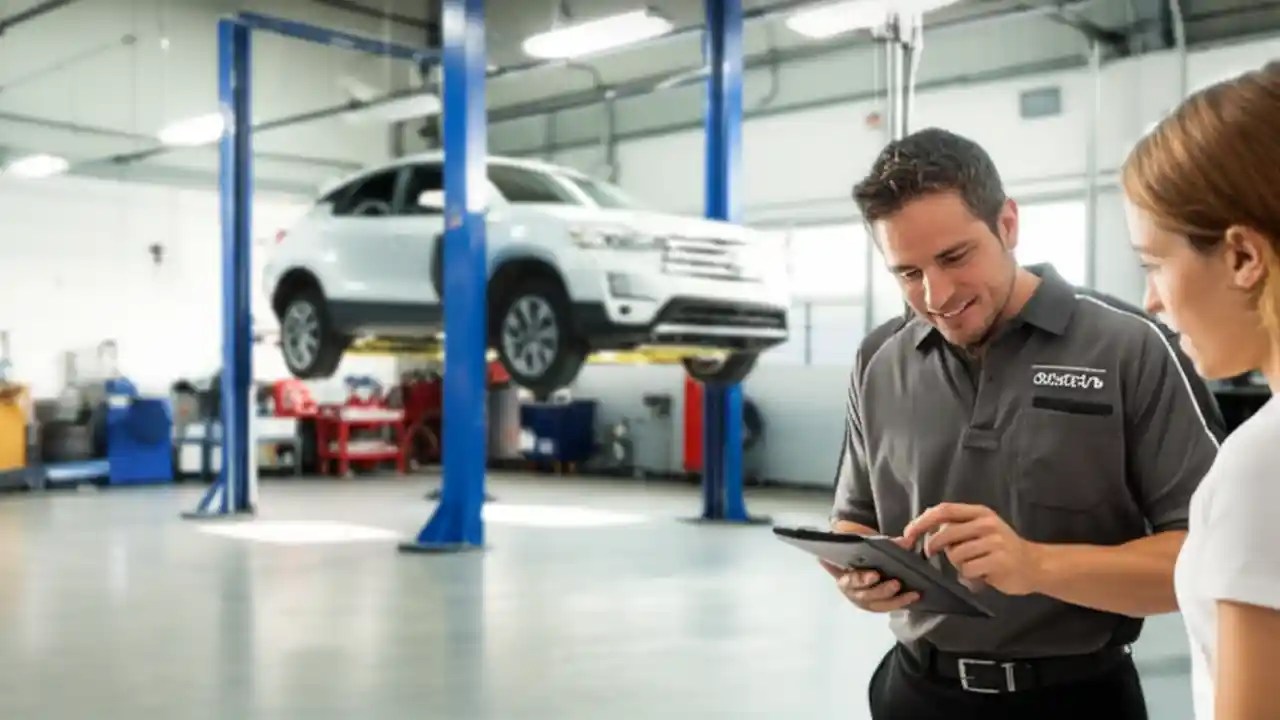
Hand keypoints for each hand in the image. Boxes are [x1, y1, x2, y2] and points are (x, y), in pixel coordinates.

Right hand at [820, 527, 919, 612]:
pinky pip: (886, 607)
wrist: (856, 557)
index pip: (849, 579)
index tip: (875, 576)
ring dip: (895, 600)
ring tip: (911, 594)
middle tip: (896, 584)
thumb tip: (907, 541)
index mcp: (842, 574)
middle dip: (881, 591)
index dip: (861, 579)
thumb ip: (885, 541)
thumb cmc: (858, 548)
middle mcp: (850, 590)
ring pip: (877, 605)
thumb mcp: (866, 541)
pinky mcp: (873, 605)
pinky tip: (913, 597)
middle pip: (865, 595)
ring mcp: (862, 600)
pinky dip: (900, 603)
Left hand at [902, 503, 1043, 596]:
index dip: (922, 521)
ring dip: (957, 564)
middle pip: (945, 533)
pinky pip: (967, 570)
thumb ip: (957, 528)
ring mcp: (994, 542)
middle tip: (931, 554)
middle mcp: (987, 523)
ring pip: (955, 555)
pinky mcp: (999, 561)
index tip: (908, 533)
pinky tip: (981, 574)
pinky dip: (968, 575)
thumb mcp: (981, 530)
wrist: (1035, 565)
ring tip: (972, 564)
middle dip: (933, 546)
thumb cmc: (1002, 548)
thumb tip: (925, 531)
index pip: (944, 510)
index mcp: (979, 512)